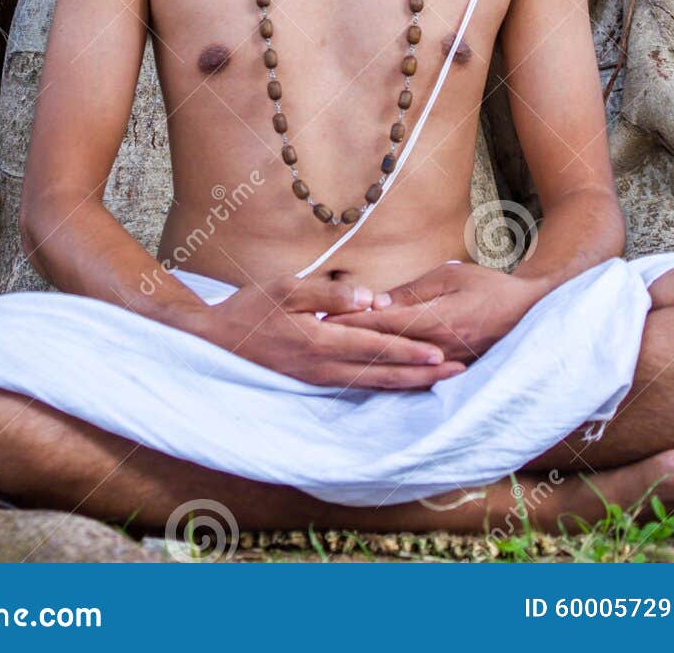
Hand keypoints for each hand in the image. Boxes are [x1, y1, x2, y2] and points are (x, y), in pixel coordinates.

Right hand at [184, 271, 467, 388]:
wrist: (215, 342)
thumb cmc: (250, 309)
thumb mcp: (285, 288)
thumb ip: (329, 295)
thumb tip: (370, 298)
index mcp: (320, 341)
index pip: (375, 347)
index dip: (409, 351)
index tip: (441, 354)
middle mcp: (324, 367)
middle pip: (382, 372)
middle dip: (421, 373)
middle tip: (458, 372)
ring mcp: (318, 379)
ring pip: (372, 383)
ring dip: (408, 382)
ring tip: (440, 380)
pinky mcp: (313, 382)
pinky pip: (357, 385)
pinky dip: (384, 385)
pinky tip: (400, 384)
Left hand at [329, 261, 545, 361]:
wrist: (528, 312)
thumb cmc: (488, 286)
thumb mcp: (450, 277)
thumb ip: (413, 292)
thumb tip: (377, 302)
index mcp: (435, 320)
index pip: (383, 322)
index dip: (351, 321)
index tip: (322, 319)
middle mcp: (436, 347)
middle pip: (383, 348)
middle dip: (348, 343)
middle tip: (315, 339)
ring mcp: (443, 364)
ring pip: (394, 366)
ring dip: (364, 360)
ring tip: (333, 357)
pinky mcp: (450, 372)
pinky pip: (412, 376)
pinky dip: (387, 373)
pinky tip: (369, 374)